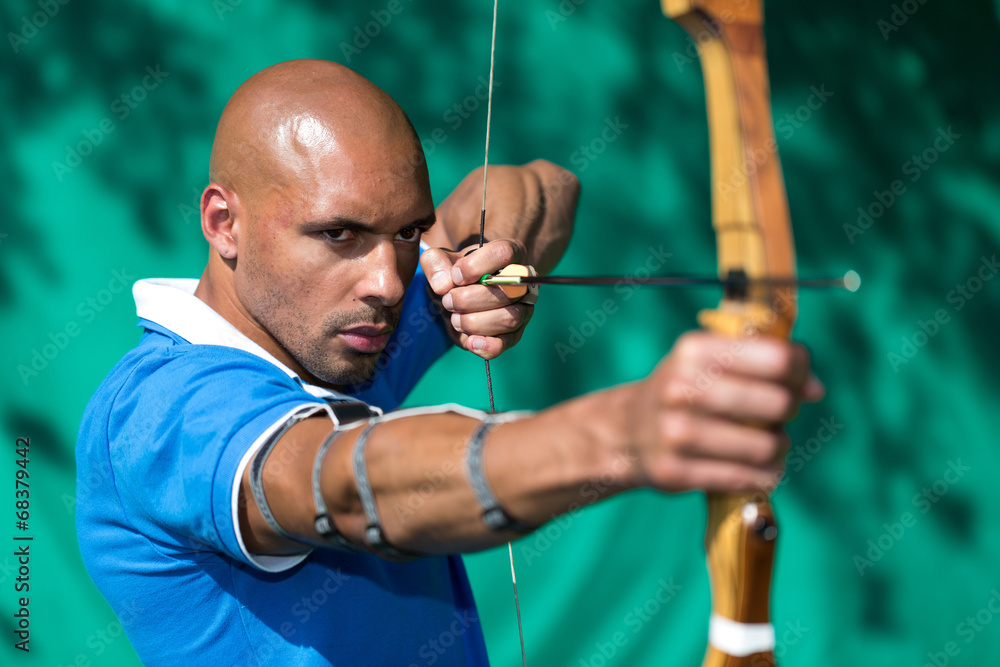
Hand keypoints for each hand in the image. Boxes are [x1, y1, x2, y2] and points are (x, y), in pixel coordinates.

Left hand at [421, 239, 534, 359]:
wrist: (457, 296)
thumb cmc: (454, 274)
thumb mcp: (440, 261)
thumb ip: (435, 263)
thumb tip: (443, 285)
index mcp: (509, 255)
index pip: (504, 253)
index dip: (477, 266)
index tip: (455, 277)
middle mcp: (522, 282)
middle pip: (507, 290)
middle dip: (470, 299)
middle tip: (448, 301)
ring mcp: (522, 309)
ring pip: (509, 318)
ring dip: (475, 322)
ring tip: (455, 319)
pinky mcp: (513, 334)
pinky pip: (507, 342)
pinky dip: (488, 345)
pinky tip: (471, 341)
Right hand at [626, 331, 824, 493]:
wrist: (627, 431)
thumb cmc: (684, 391)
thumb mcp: (708, 359)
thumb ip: (762, 362)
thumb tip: (815, 388)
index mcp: (694, 351)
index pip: (777, 358)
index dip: (801, 371)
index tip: (802, 384)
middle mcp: (681, 388)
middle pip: (778, 403)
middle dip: (789, 411)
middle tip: (779, 415)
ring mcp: (675, 432)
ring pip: (766, 446)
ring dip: (779, 447)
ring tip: (770, 444)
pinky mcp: (675, 471)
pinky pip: (746, 478)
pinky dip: (764, 475)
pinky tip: (760, 468)